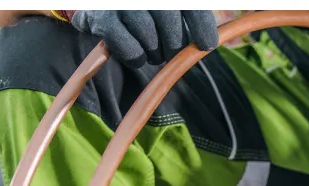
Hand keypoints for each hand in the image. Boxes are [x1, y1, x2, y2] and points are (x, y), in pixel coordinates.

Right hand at [69, 10, 218, 68]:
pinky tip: (136, 53)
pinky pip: (131, 50)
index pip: (192, 8)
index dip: (203, 28)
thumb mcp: (169, 11)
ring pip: (150, 39)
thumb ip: (190, 18)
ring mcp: (121, 4)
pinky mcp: (103, 21)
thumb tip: (207, 44)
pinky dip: (137, 58)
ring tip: (151, 51)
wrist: (101, 7)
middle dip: (174, 46)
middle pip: (170, 25)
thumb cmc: (145, 12)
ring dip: (154, 54)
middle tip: (169, 52)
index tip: (207, 45)